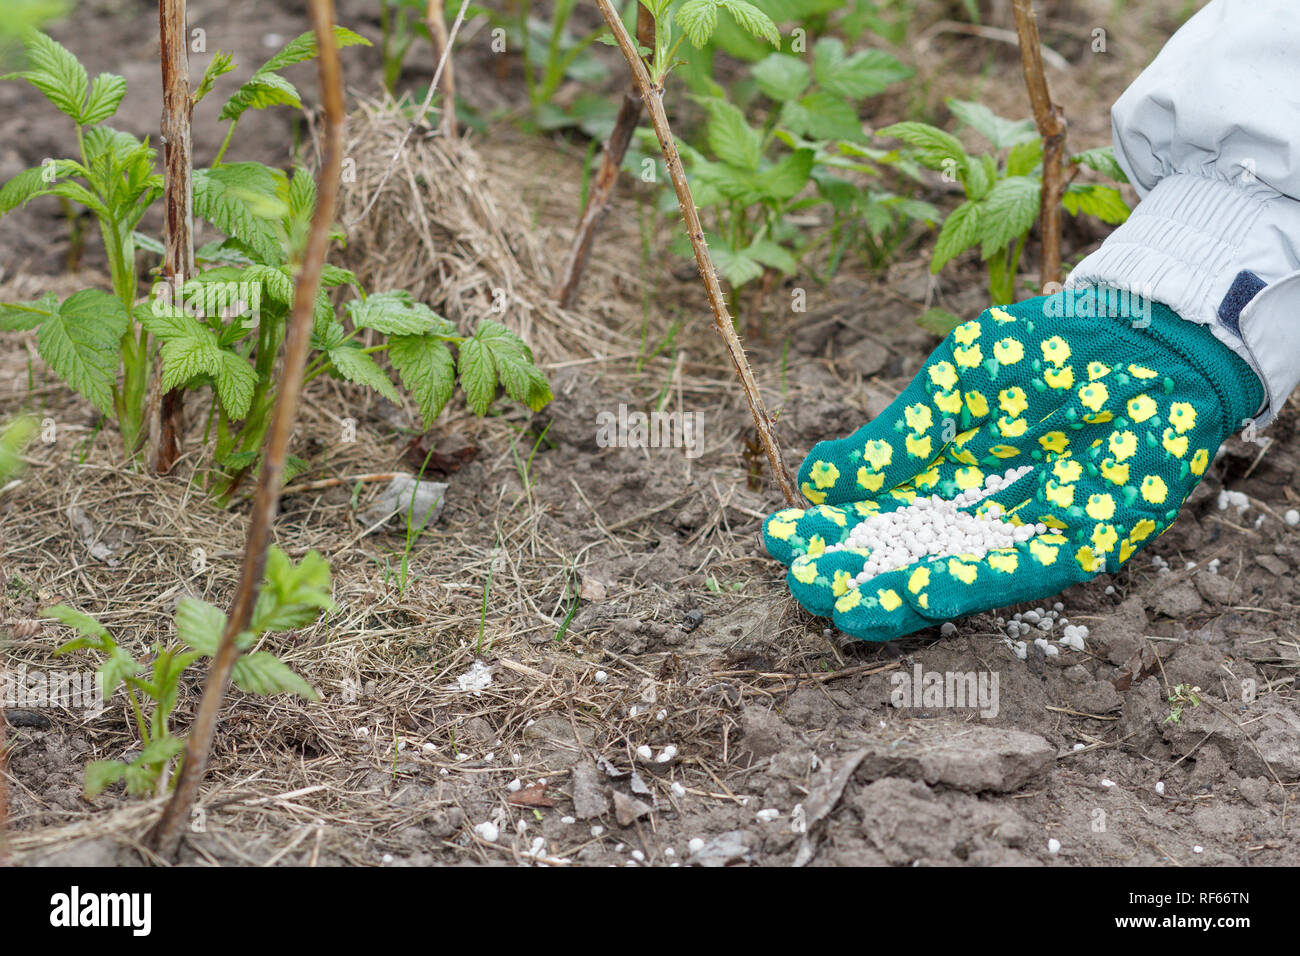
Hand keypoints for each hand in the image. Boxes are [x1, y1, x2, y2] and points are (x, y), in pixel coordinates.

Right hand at [763, 287, 1262, 640]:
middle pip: (899, 554)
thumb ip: (894, 437)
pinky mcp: (1071, 549)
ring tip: (836, 605)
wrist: (1147, 340)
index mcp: (940, 472)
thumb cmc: (1049, 351)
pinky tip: (911, 595)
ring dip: (889, 595)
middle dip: (848, 571)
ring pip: (943, 577)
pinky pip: (1008, 576)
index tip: (779, 536)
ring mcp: (1019, 535)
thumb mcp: (953, 385)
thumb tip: (815, 475)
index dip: (828, 528)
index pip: (873, 512)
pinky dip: (958, 588)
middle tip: (799, 580)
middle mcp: (973, 513)